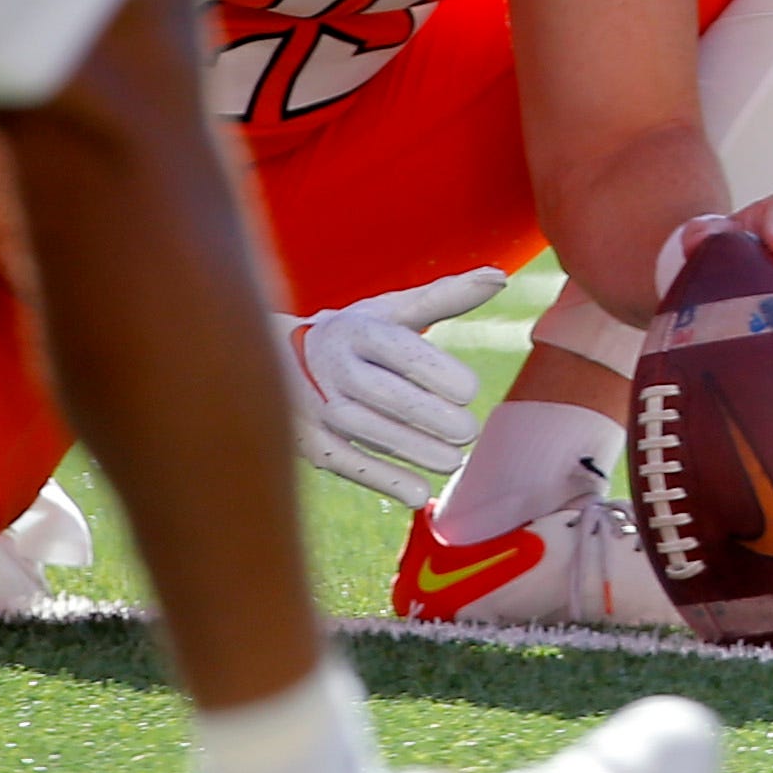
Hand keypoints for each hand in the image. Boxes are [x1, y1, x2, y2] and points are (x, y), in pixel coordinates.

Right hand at [280, 269, 505, 504]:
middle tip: (470, 432)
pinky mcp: (308, 442)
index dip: (433, 371)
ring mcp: (313, 406)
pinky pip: (346, 463)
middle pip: (382, 393)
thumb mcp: (392, 312)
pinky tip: (419, 495)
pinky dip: (382, 479)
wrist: (271, 359)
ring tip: (454, 461)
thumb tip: (500, 277)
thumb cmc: (355, 334)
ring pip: (365, 430)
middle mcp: (330, 367)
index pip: (397, 350)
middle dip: (427, 415)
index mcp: (355, 329)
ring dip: (411, 449)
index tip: (470, 391)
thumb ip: (445, 298)